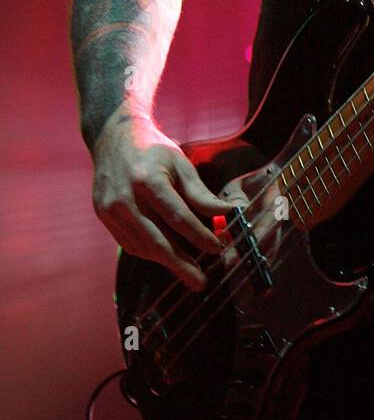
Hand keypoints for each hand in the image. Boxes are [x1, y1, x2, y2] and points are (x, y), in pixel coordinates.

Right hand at [91, 107, 236, 291]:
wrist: (114, 138)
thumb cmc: (154, 150)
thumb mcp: (180, 163)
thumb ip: (199, 192)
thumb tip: (225, 213)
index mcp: (147, 180)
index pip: (177, 217)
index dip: (199, 235)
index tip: (218, 247)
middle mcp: (125, 197)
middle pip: (157, 239)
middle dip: (181, 263)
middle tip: (201, 282)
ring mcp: (110, 209)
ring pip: (142, 246)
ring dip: (166, 262)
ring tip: (188, 273)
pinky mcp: (102, 215)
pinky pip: (128, 243)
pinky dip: (149, 253)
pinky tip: (166, 257)